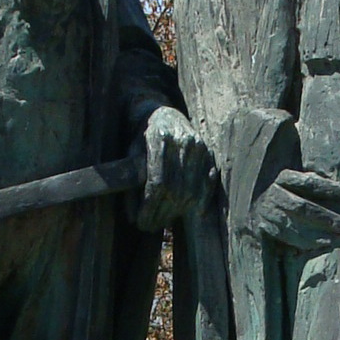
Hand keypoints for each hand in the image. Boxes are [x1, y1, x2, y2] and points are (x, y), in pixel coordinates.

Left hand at [133, 105, 214, 231]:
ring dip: (177, 212)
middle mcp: (183, 142)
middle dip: (161, 213)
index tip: (140, 222)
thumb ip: (131, 183)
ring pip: (191, 190)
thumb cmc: (141, 136)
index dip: (149, 207)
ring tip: (164, 221)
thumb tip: (133, 218)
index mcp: (160, 138)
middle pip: (175, 190)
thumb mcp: (131, 154)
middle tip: (149, 226)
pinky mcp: (209, 152)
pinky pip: (208, 182)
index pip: (157, 183)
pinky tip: (193, 213)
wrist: (162, 113)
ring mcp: (199, 146)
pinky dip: (202, 200)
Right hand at [250, 168, 339, 253]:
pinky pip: (285, 237)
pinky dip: (305, 242)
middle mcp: (274, 193)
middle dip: (325, 217)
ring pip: (293, 224)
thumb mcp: (304, 187)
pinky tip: (324, 245)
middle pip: (302, 207)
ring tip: (337, 239)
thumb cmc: (291, 197)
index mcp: (286, 177)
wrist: (256, 209)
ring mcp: (266, 212)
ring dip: (317, 233)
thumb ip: (323, 190)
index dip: (334, 190)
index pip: (313, 183)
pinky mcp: (262, 228)